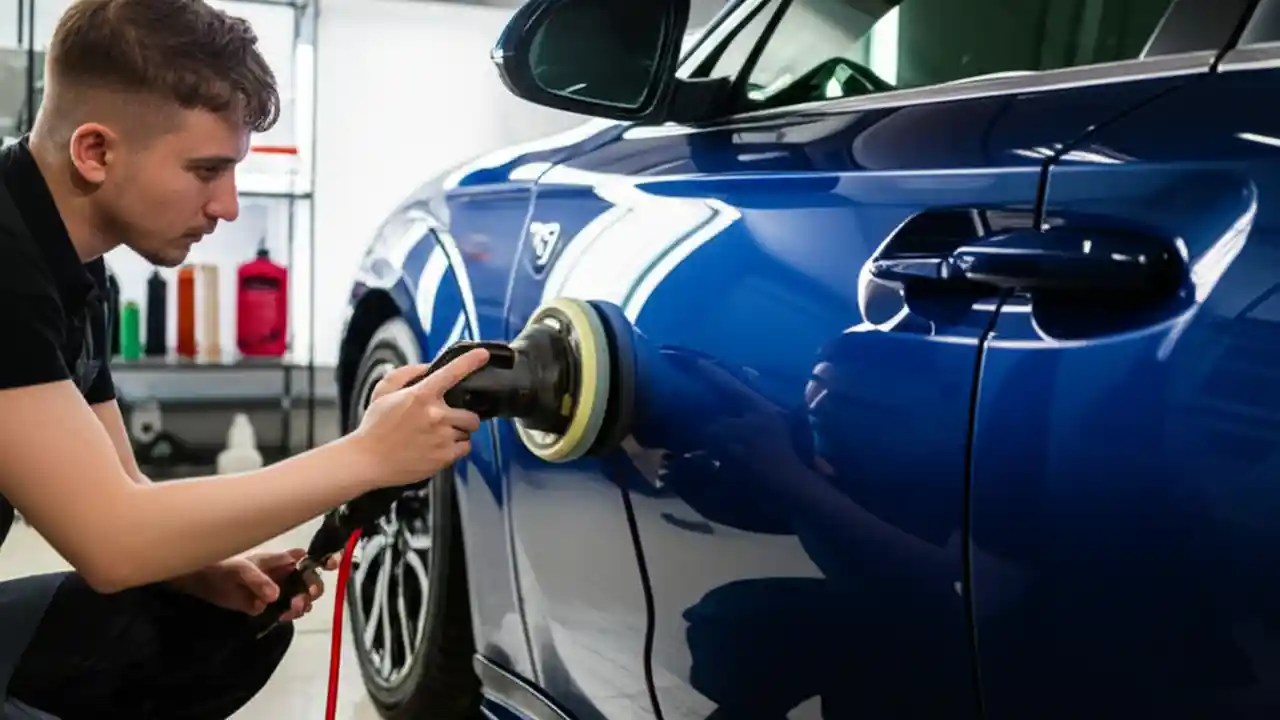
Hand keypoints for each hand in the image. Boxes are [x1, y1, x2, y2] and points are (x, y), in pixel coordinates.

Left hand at [170, 549, 339, 619]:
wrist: (204, 583)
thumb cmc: (225, 566)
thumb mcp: (241, 568)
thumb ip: (258, 580)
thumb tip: (275, 596)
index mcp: (283, 559)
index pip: (311, 557)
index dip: (325, 559)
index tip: (332, 565)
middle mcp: (285, 574)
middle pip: (311, 581)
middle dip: (314, 589)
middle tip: (307, 596)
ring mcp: (278, 591)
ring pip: (302, 598)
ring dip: (303, 604)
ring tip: (293, 609)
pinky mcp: (268, 607)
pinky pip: (286, 612)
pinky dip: (290, 614)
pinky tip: (284, 615)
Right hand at [353, 348, 488, 488]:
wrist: (367, 461)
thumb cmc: (374, 428)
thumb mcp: (383, 392)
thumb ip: (406, 374)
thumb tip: (427, 367)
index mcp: (421, 396)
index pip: (452, 372)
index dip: (470, 361)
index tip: (482, 355)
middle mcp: (436, 415)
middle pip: (471, 413)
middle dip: (463, 416)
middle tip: (447, 420)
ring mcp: (442, 437)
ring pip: (467, 432)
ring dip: (458, 432)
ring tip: (437, 436)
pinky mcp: (444, 457)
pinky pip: (465, 448)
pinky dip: (456, 448)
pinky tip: (438, 447)